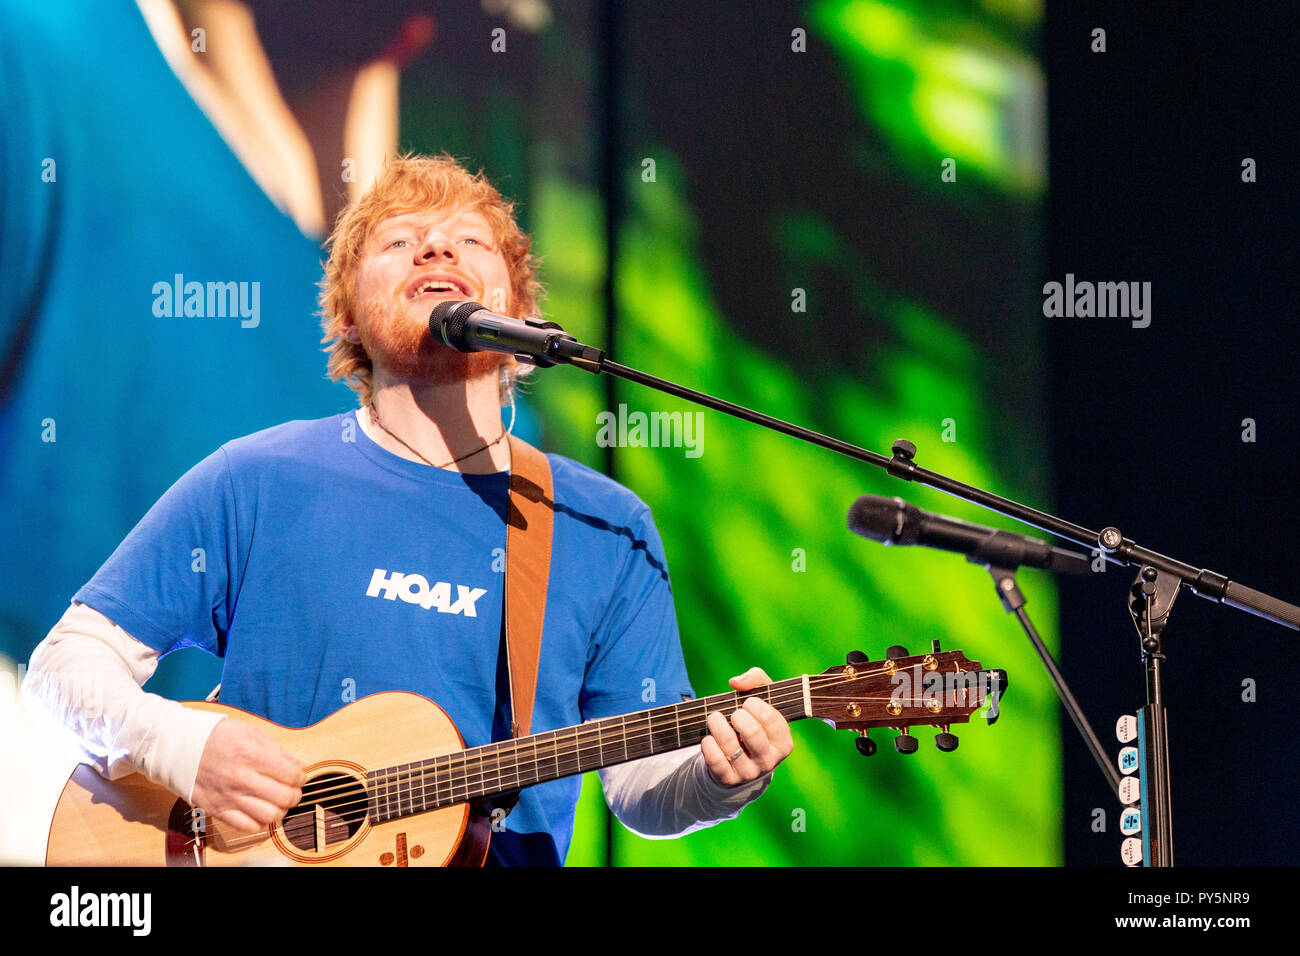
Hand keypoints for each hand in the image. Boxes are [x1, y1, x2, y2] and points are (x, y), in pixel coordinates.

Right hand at [191, 717, 306, 833]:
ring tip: (277, 802)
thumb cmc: (216, 736)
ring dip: (280, 810)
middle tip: (291, 790)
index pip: (292, 775)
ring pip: (270, 816)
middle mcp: (242, 779)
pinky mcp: (217, 810)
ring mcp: (229, 797)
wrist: (178, 746)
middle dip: (295, 795)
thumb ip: (278, 751)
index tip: (299, 776)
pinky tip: (260, 811)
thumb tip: (300, 767)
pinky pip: (247, 827)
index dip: (301, 777)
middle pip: (285, 798)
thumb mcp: (251, 733)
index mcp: (253, 756)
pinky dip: (260, 822)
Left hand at [700, 666, 793, 786]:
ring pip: (730, 746)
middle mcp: (769, 761)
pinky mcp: (728, 780)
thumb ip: (756, 679)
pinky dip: (708, 743)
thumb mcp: (762, 700)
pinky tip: (709, 737)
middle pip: (752, 732)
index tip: (748, 702)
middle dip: (737, 715)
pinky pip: (715, 760)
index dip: (755, 705)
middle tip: (733, 713)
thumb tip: (736, 682)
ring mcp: (749, 773)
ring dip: (717, 725)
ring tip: (714, 718)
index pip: (771, 719)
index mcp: (784, 743)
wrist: (739, 763)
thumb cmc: (753, 723)